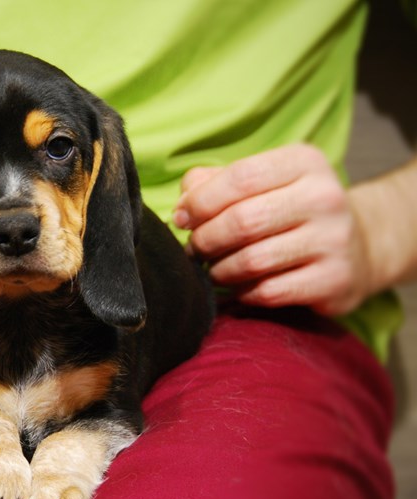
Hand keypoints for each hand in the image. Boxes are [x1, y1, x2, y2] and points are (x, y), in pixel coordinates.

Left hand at [173, 143, 373, 315]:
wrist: (358, 248)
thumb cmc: (288, 211)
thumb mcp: (260, 183)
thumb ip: (214, 183)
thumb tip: (182, 206)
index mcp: (304, 162)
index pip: (241, 177)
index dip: (201, 201)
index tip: (181, 219)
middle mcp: (324, 197)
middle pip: (243, 220)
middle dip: (205, 239)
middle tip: (194, 249)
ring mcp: (334, 240)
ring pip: (252, 260)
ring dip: (219, 270)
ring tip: (212, 269)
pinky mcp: (333, 280)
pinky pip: (268, 291)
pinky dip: (242, 293)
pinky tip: (239, 287)